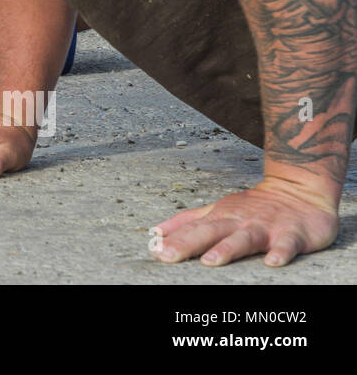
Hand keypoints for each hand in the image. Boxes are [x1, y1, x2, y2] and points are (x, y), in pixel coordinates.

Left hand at [151, 176, 338, 267]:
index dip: (173, 239)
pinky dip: (280, 252)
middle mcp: (239, 221)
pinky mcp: (291, 233)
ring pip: (244, 238)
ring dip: (227, 249)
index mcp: (220, 217)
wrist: (298, 191)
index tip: (154, 251)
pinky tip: (272, 262)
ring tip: (210, 261)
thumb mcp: (217, 210)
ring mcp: (265, 227)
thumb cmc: (253, 207)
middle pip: (210, 232)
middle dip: (187, 244)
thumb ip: (188, 222)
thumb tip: (156, 232)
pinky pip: (287, 244)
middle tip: (168, 256)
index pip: (192, 229)